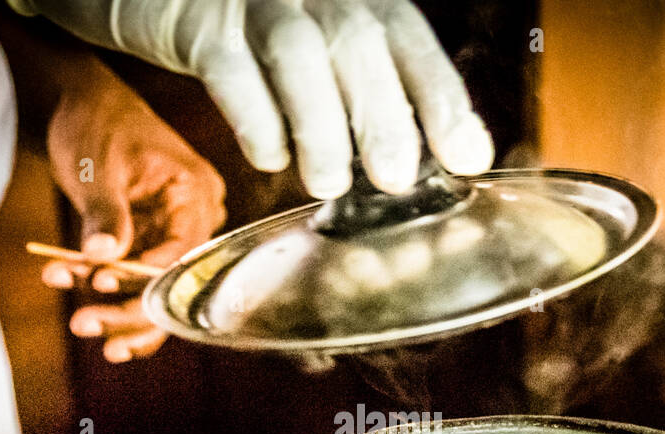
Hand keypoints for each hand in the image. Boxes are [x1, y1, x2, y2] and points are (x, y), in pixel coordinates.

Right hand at [9, 0, 493, 197]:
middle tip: (395, 179)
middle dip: (384, 114)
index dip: (442, 96)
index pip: (409, 37)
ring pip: (298, 50)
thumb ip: (377, 90)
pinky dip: (254, 118)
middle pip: (360, 39)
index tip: (468, 157)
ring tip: (330, 185)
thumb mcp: (325, 46)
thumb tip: (449, 157)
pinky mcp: (197, 22)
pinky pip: (228, 68)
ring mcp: (254, 0)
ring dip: (321, 124)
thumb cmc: (260, 32)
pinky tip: (270, 157)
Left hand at [42, 65, 225, 361]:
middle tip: (85, 324)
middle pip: (173, 285)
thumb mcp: (98, 167)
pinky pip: (131, 279)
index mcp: (196, 195)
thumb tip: (104, 257)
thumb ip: (105, 214)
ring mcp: (171, 234)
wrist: (79, 104)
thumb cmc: (95, 123)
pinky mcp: (147, 243)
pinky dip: (99, 287)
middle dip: (129, 311)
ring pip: (154, 292)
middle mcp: (194, 220)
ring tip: (79, 325)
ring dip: (114, 312)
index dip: (144, 279)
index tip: (99, 285)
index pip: (183, 254)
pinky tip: (66, 287)